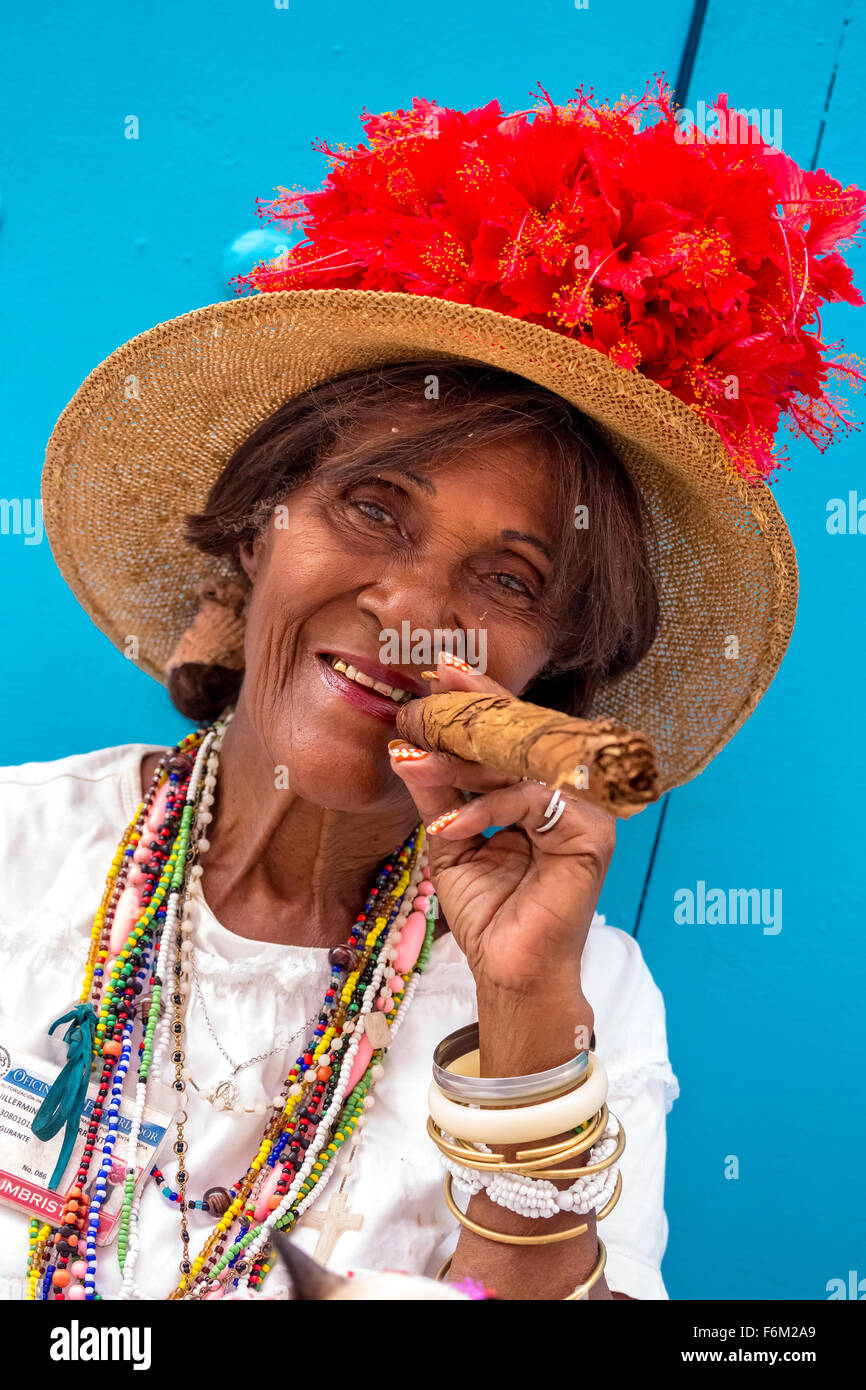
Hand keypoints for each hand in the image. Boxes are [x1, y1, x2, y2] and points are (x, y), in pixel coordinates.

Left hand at [389, 654, 615, 1009]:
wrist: (511, 972)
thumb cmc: (489, 910)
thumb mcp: (450, 837)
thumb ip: (436, 791)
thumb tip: (404, 745)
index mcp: (541, 786)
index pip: (511, 730)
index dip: (479, 697)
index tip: (438, 672)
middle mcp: (570, 790)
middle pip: (523, 732)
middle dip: (474, 708)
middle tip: (429, 692)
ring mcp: (587, 809)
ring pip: (523, 762)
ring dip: (464, 757)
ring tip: (416, 756)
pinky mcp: (592, 834)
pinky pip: (531, 801)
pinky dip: (485, 808)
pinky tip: (449, 823)